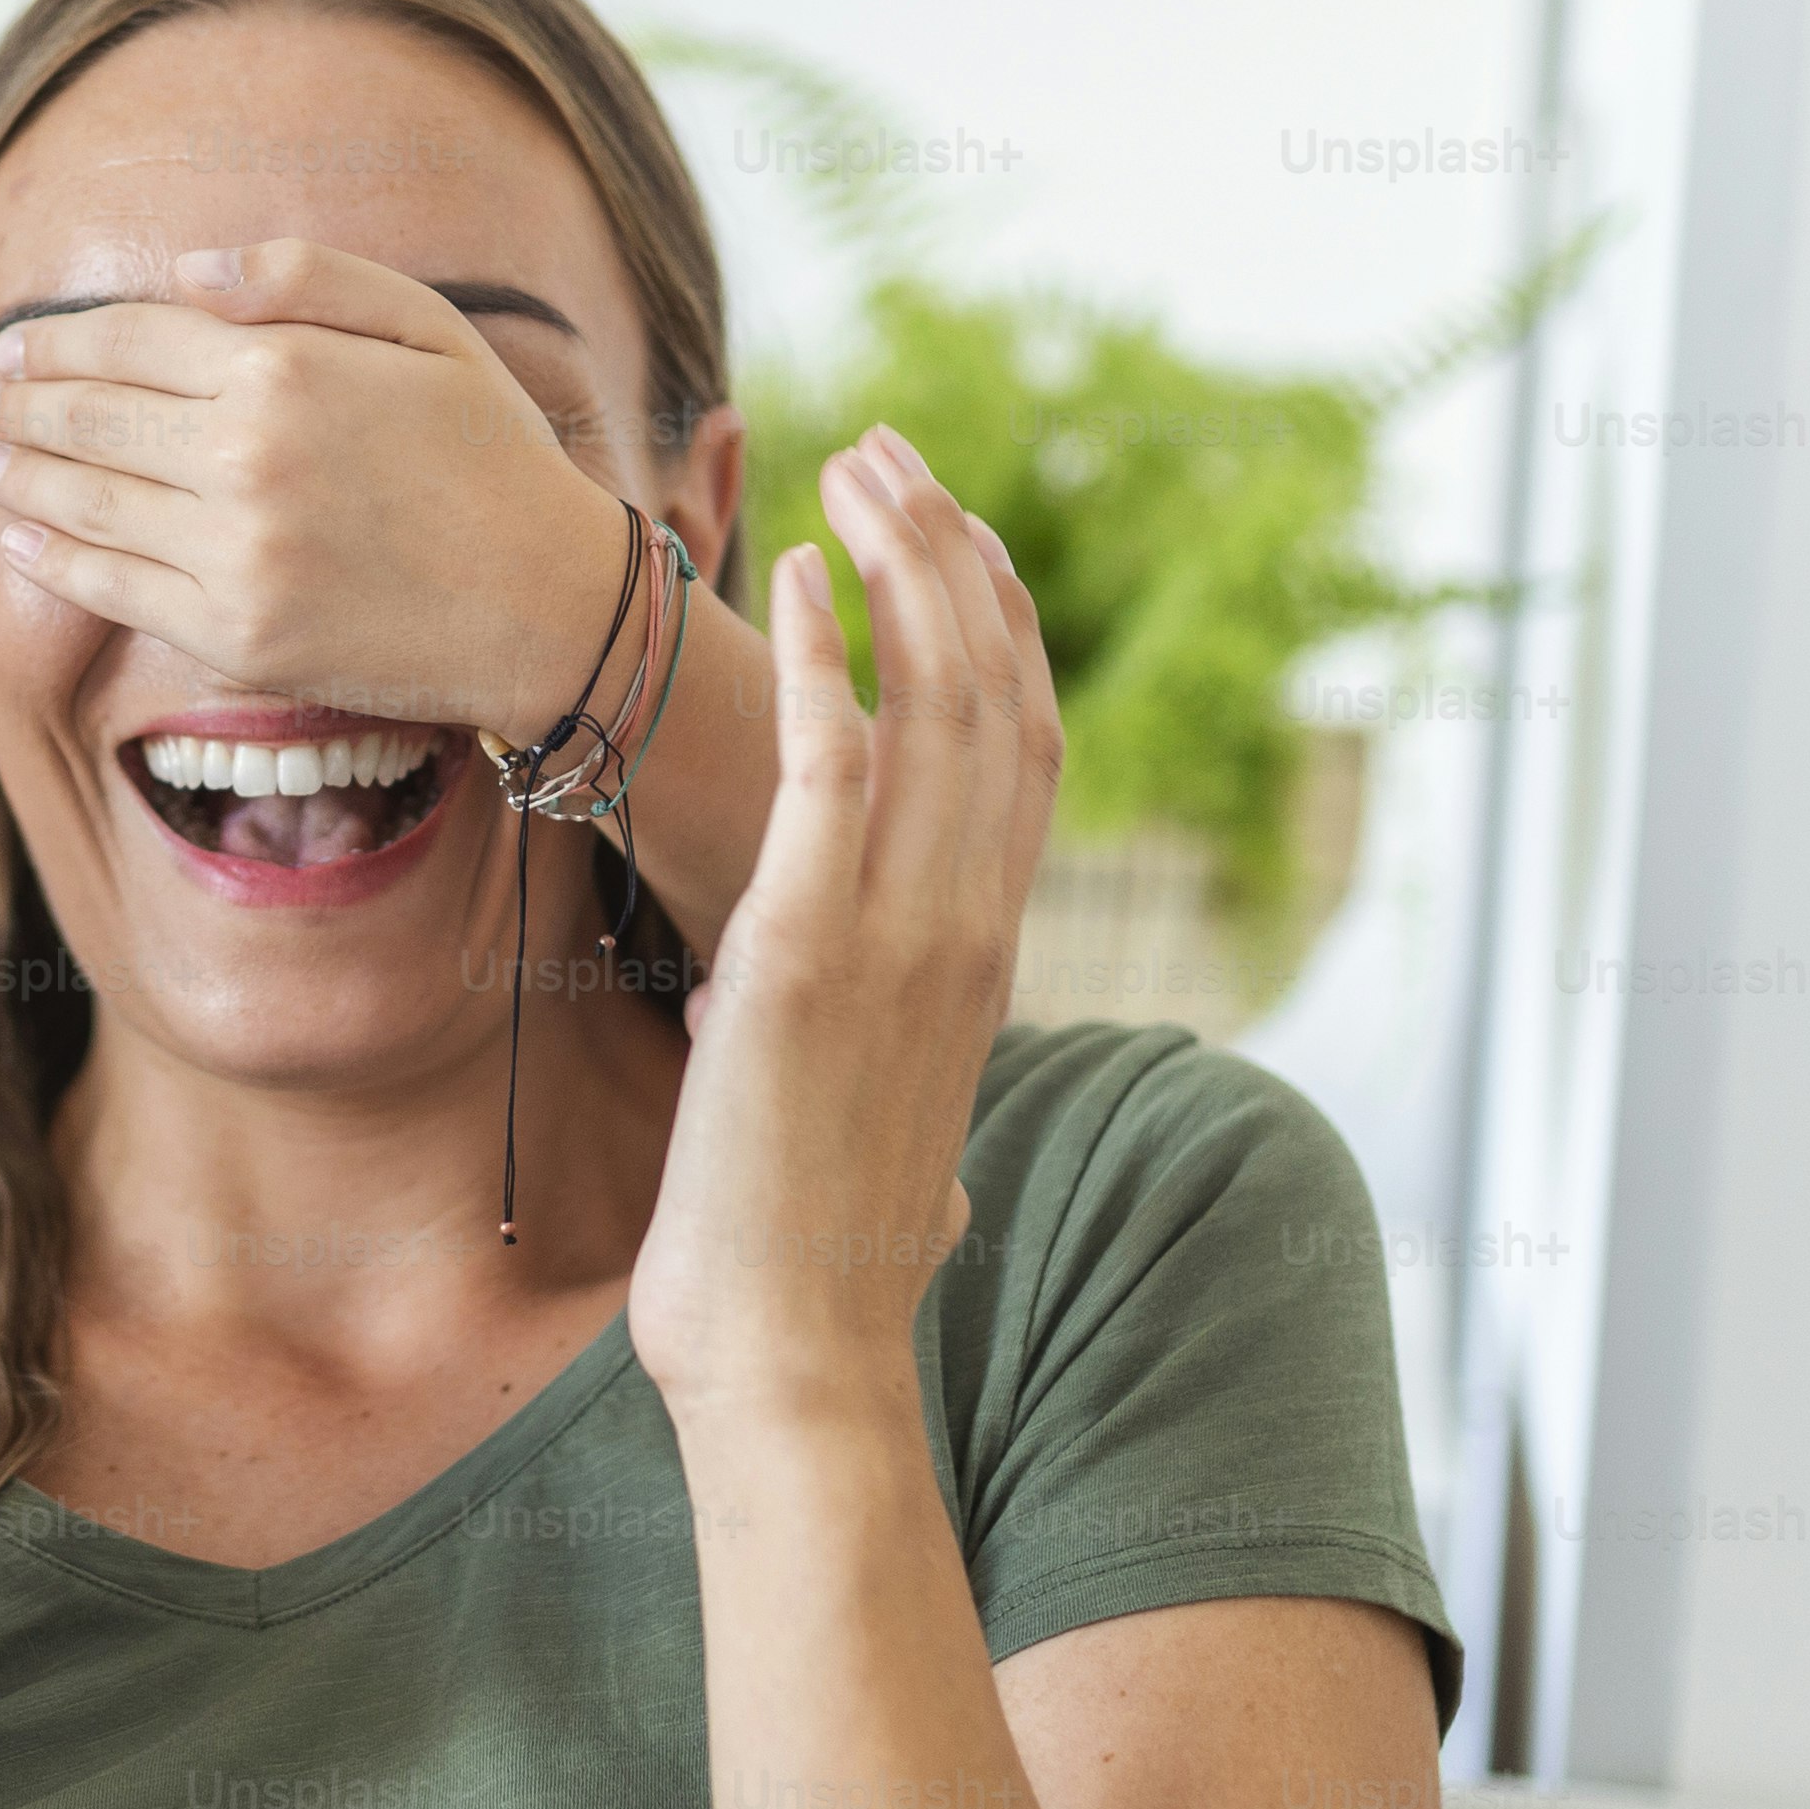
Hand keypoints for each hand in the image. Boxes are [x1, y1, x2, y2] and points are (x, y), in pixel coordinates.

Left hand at [0, 238, 639, 734]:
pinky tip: (21, 535)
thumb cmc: (492, 456)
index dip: (56, 343)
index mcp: (282, 368)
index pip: (127, 340)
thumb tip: (184, 270)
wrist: (548, 606)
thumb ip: (304, 279)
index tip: (13, 348)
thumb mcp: (427, 326)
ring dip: (14, 475)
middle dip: (16, 405)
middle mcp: (243, 458)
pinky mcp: (233, 635)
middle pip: (88, 418)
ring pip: (84, 502)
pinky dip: (53, 557)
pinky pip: (112, 590)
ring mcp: (232, 555)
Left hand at [626, 431, 1059, 1430]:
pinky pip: (829, 772)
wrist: (795, 1357)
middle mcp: (967, 925)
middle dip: (951, 551)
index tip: (944, 529)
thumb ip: (868, 1056)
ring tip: (853, 465)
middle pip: (994, 688)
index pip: (1022, 742)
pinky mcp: (805, 956)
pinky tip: (787, 577)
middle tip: (892, 451)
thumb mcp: (865, 1116)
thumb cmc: (805, 1254)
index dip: (993, 618)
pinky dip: (820, 662)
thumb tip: (804, 1045)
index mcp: (986, 952)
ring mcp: (897, 937)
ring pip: (932, 703)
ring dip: (896, 566)